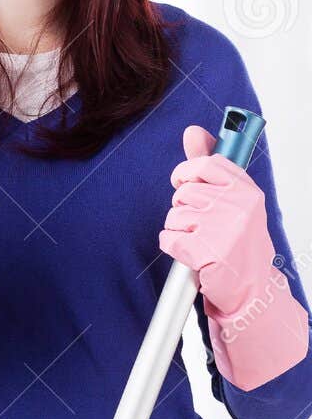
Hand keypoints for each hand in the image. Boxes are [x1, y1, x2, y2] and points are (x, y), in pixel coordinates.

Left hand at [159, 125, 273, 314]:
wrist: (250, 287)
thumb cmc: (238, 240)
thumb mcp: (232, 198)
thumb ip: (209, 164)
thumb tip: (193, 131)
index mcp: (247, 190)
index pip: (204, 163)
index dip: (186, 173)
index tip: (186, 182)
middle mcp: (239, 206)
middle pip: (183, 191)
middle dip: (183, 207)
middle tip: (203, 223)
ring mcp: (223, 229)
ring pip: (173, 214)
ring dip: (178, 229)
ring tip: (201, 239)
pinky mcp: (205, 251)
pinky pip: (167, 238)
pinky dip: (172, 247)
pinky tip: (192, 254)